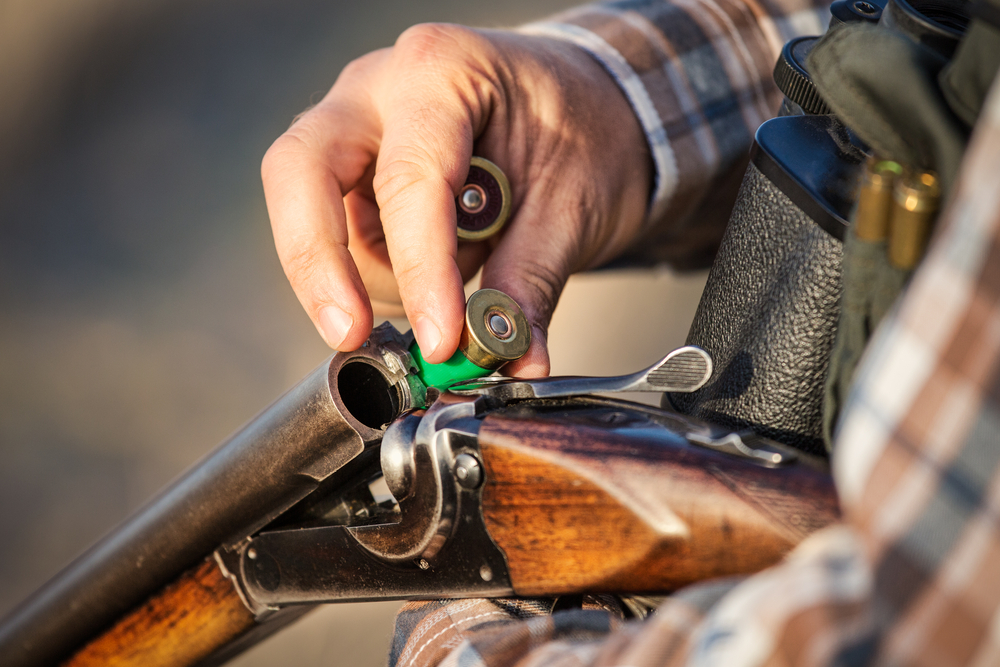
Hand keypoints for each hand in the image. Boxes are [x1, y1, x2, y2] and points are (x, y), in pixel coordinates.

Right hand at [262, 24, 650, 375]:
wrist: (589, 107)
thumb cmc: (583, 134)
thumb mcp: (572, 206)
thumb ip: (529, 282)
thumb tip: (512, 360)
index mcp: (443, 70)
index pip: (409, 178)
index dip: (419, 268)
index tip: (440, 339)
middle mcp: (378, 87)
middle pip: (301, 172)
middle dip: (321, 265)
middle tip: (352, 335)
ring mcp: (355, 125)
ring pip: (317, 214)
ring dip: (371, 277)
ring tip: (451, 290)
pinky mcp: (351, 168)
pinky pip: (340, 234)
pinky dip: (378, 276)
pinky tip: (433, 278)